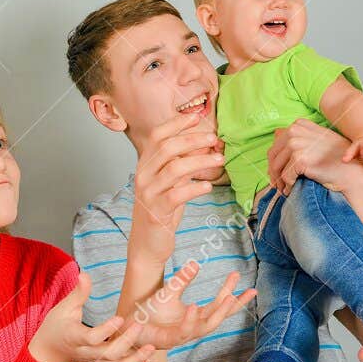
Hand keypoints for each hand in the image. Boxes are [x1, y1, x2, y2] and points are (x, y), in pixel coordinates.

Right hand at [27, 273, 152, 361]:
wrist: (51, 351)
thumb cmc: (57, 326)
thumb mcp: (64, 307)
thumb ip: (78, 293)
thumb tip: (84, 273)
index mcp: (76, 337)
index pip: (92, 338)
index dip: (106, 330)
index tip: (120, 317)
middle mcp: (88, 353)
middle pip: (109, 353)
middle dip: (126, 342)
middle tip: (139, 326)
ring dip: (136, 360)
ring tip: (151, 348)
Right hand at [129, 113, 225, 260]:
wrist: (147, 244)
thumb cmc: (161, 210)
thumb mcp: (171, 183)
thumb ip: (182, 164)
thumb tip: (203, 144)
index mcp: (145, 165)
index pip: (157, 136)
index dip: (176, 124)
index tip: (196, 117)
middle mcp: (143, 175)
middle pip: (167, 148)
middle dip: (193, 140)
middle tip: (214, 139)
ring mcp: (148, 193)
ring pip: (174, 169)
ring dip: (200, 162)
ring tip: (219, 161)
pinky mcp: (157, 211)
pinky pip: (177, 194)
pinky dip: (195, 188)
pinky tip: (208, 186)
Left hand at [131, 262, 255, 349]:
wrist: (131, 327)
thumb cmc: (151, 313)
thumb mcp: (168, 292)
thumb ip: (182, 280)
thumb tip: (196, 262)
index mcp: (197, 317)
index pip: (221, 306)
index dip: (235, 296)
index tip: (246, 282)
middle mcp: (194, 327)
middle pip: (220, 316)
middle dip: (235, 304)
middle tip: (249, 290)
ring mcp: (184, 335)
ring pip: (207, 326)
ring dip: (218, 312)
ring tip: (229, 296)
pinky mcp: (170, 340)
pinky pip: (183, 331)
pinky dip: (190, 320)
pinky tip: (194, 306)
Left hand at [266, 118, 353, 193]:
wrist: (353, 172)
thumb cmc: (337, 158)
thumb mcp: (317, 139)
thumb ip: (299, 135)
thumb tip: (276, 133)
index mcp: (299, 125)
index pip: (276, 144)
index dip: (275, 160)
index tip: (277, 172)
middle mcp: (296, 131)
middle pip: (273, 155)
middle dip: (273, 172)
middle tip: (277, 185)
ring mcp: (297, 144)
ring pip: (276, 167)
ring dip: (279, 182)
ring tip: (283, 190)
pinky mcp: (299, 159)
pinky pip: (285, 176)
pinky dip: (287, 186)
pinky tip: (291, 191)